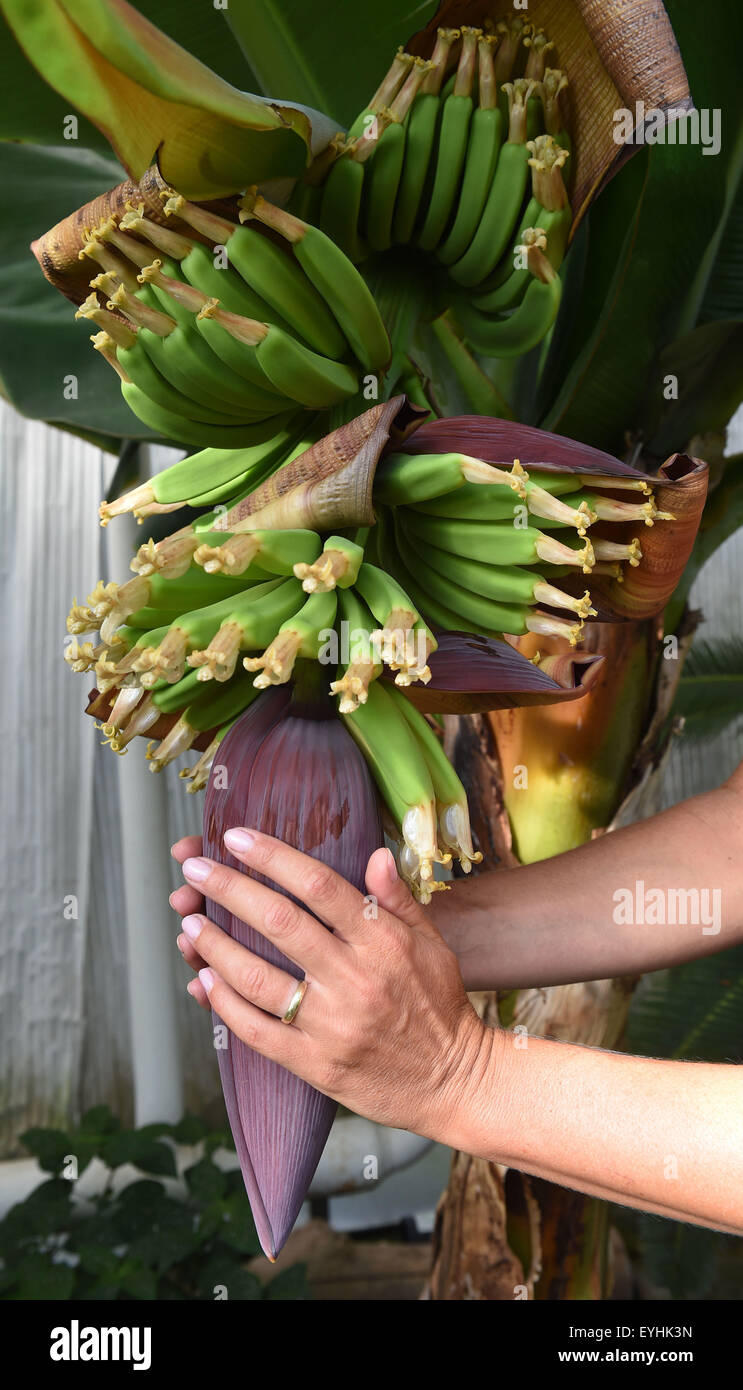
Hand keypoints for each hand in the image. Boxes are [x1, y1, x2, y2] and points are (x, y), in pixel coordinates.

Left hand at [170, 830, 494, 1144]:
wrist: (456, 1081)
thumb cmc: (440, 1005)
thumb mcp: (432, 943)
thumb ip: (398, 898)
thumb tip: (374, 852)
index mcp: (382, 941)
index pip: (318, 885)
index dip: (272, 856)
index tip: (235, 838)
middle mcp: (354, 978)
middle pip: (279, 922)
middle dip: (228, 889)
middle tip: (195, 870)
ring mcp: (332, 1024)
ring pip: (257, 978)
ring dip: (215, 946)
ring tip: (191, 922)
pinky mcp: (316, 1064)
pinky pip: (257, 1031)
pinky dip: (225, 1004)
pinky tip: (204, 980)